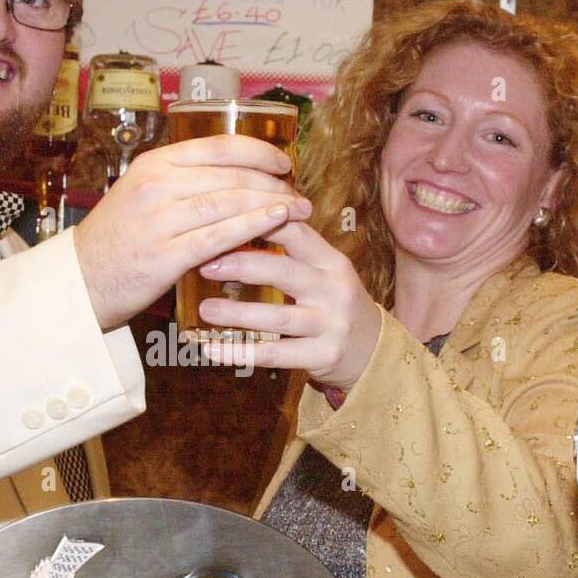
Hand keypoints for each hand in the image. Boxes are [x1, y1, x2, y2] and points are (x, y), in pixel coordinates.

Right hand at [72, 136, 309, 329]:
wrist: (80, 281)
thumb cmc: (117, 241)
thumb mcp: (143, 196)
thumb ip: (181, 184)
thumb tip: (232, 180)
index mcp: (154, 164)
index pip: (219, 147)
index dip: (259, 151)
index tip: (284, 163)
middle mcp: (157, 185)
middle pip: (230, 175)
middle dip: (273, 183)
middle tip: (300, 194)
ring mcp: (160, 219)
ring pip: (229, 202)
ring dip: (271, 204)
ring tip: (299, 211)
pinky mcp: (165, 255)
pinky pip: (219, 236)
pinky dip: (253, 227)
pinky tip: (277, 223)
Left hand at [196, 220, 381, 390]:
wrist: (373, 350)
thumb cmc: (333, 304)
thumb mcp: (323, 273)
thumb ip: (290, 253)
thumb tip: (236, 227)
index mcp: (332, 262)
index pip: (296, 233)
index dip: (261, 224)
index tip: (224, 221)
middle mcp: (334, 290)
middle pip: (285, 272)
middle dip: (243, 265)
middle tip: (205, 263)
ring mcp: (330, 325)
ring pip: (278, 317)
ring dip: (237, 314)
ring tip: (205, 309)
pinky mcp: (323, 356)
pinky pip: (276, 354)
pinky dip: (242, 353)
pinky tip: (213, 350)